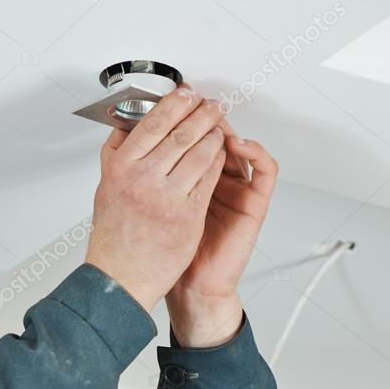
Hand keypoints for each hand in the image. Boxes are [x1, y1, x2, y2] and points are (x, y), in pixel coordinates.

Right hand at [85, 86, 227, 314]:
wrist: (121, 278)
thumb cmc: (113, 239)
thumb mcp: (105, 191)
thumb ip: (116, 158)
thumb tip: (125, 128)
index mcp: (120, 170)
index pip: (152, 124)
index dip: (174, 104)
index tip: (186, 94)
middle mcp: (142, 181)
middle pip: (180, 134)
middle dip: (201, 114)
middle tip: (210, 104)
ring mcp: (166, 198)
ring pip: (199, 153)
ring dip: (213, 135)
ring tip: (218, 127)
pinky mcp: (187, 216)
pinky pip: (208, 179)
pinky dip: (217, 162)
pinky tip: (219, 154)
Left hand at [165, 83, 279, 346]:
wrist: (187, 287)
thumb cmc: (165, 253)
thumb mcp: (149, 206)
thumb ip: (144, 174)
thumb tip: (123, 138)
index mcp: (189, 179)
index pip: (191, 138)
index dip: (181, 119)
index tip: (167, 103)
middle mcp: (215, 181)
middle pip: (215, 136)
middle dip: (202, 116)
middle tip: (193, 101)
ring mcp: (237, 191)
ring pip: (242, 145)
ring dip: (227, 127)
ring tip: (213, 118)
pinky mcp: (255, 204)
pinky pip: (266, 169)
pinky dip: (255, 150)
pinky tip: (237, 143)